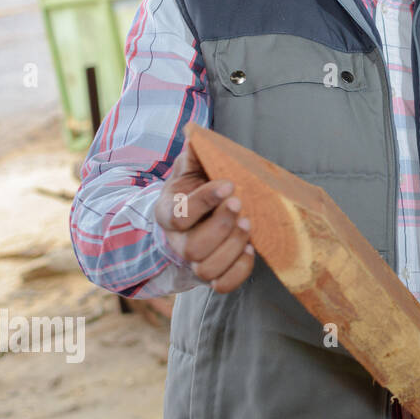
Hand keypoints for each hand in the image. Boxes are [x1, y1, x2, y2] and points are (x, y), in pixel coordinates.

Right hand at [152, 136, 255, 292]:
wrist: (193, 218)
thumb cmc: (193, 188)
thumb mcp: (189, 167)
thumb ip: (193, 153)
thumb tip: (196, 133)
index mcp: (168, 212)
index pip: (179, 214)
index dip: (204, 201)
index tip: (229, 184)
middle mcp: (178, 242)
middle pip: (193, 248)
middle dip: (221, 226)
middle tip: (240, 204)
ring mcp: (194, 262)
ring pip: (207, 269)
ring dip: (232, 248)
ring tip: (249, 225)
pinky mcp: (212, 275)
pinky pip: (223, 285)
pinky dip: (239, 271)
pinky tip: (251, 249)